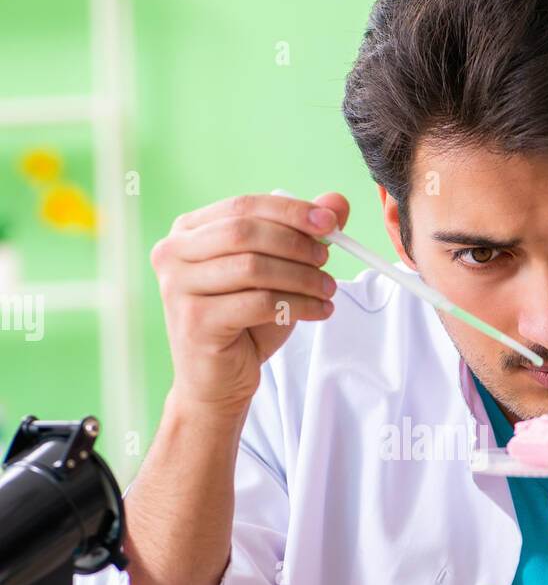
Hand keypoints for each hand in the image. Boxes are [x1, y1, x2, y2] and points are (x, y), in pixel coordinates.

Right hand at [150, 191, 348, 413]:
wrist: (217, 382)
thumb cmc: (243, 324)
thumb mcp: (274, 272)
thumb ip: (301, 234)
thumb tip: (337, 202)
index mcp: (187, 231)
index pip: (243, 206)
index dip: (289, 210)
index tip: (329, 221)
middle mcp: (173, 254)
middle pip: (245, 232)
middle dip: (295, 243)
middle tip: (327, 258)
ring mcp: (178, 288)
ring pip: (253, 267)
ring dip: (301, 277)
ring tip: (327, 290)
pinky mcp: (196, 321)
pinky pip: (258, 303)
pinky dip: (297, 304)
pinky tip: (318, 311)